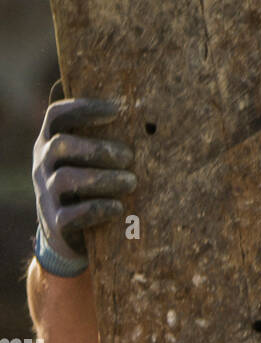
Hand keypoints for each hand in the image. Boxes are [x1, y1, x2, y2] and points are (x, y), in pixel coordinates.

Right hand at [32, 81, 136, 274]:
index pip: (57, 115)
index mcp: (49, 142)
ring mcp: (46, 194)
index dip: (85, 108)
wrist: (67, 234)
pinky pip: (74, 214)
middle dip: (99, 148)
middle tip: (130, 156)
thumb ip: (98, 140)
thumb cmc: (86, 187)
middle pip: (62, 144)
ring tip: (131, 182)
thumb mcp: (85, 162)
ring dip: (104, 178)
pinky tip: (118, 207)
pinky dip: (99, 208)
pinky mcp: (56, 222)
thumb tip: (137, 116)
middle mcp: (42, 164)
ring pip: (68, 179)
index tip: (118, 110)